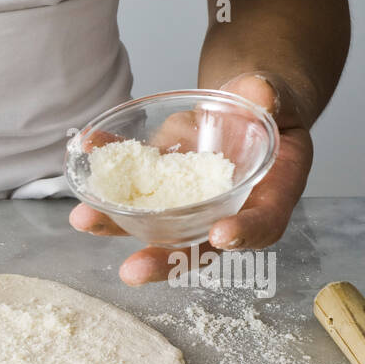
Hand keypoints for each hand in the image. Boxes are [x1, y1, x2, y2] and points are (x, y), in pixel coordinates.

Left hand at [69, 74, 312, 285]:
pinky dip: (106, 163)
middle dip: (161, 259)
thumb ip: (270, 98)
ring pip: (150, 222)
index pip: (262, 224)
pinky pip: (129, 177)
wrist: (246, 106)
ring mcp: (184, 200)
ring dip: (114, 223)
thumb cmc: (275, 112)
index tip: (221, 235)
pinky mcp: (158, 179)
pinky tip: (87, 148)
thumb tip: (257, 92)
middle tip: (132, 271)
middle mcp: (222, 209)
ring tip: (83, 218)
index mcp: (268, 196)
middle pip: (195, 245)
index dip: (244, 234)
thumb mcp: (281, 101)